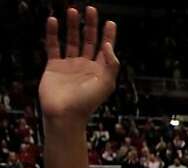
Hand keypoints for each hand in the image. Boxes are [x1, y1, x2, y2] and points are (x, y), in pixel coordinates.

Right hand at [40, 6, 119, 120]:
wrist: (64, 114)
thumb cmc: (87, 102)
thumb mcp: (106, 83)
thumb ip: (111, 64)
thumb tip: (108, 45)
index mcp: (100, 70)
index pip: (106, 49)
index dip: (108, 36)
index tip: (110, 22)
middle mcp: (86, 65)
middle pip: (89, 41)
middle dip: (91, 25)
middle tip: (91, 9)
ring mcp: (70, 65)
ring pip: (72, 41)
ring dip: (73, 26)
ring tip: (72, 11)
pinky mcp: (54, 66)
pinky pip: (54, 46)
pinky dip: (53, 34)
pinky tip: (54, 22)